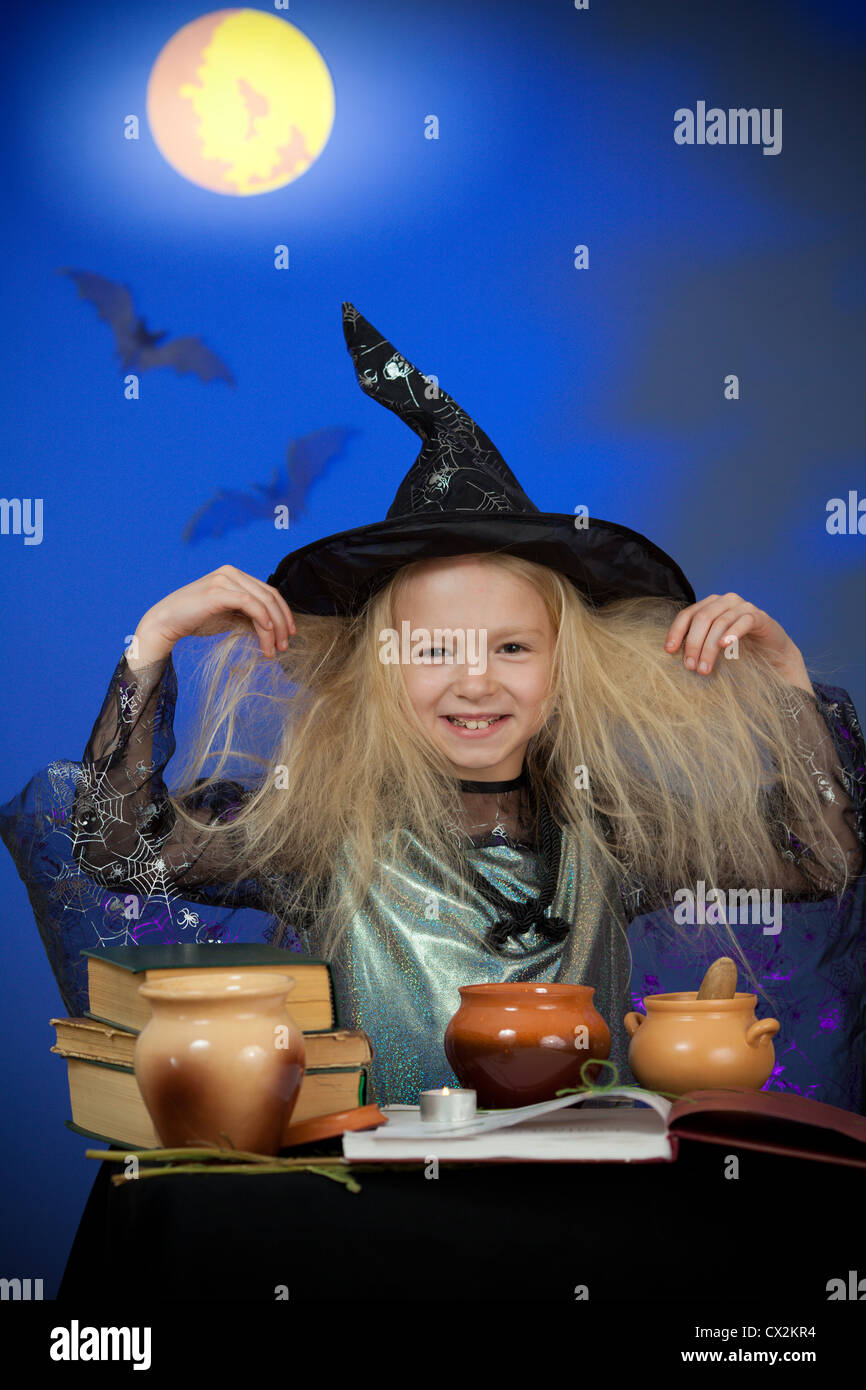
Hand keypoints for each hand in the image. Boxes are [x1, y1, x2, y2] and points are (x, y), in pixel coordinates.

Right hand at [132, 566, 296, 662]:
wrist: (166, 622)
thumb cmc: (196, 620)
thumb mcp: (230, 616)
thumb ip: (250, 617)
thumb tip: (274, 629)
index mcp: (236, 576)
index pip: (270, 593)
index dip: (284, 614)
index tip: (290, 634)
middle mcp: (231, 573)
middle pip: (270, 596)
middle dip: (282, 623)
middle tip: (285, 646)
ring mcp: (224, 579)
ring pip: (263, 602)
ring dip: (274, 628)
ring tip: (274, 649)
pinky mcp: (218, 591)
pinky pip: (249, 603)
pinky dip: (262, 618)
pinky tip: (267, 633)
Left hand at [663, 593, 812, 692]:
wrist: (773, 654)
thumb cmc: (740, 649)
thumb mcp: (713, 645)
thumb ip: (698, 643)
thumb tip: (672, 654)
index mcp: (710, 605)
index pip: (688, 614)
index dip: (676, 631)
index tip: (670, 651)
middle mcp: (726, 601)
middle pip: (702, 618)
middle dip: (693, 643)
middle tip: (690, 666)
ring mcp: (743, 606)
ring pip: (720, 622)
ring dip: (710, 647)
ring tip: (704, 668)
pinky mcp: (760, 616)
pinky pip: (743, 622)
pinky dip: (732, 633)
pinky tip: (725, 646)